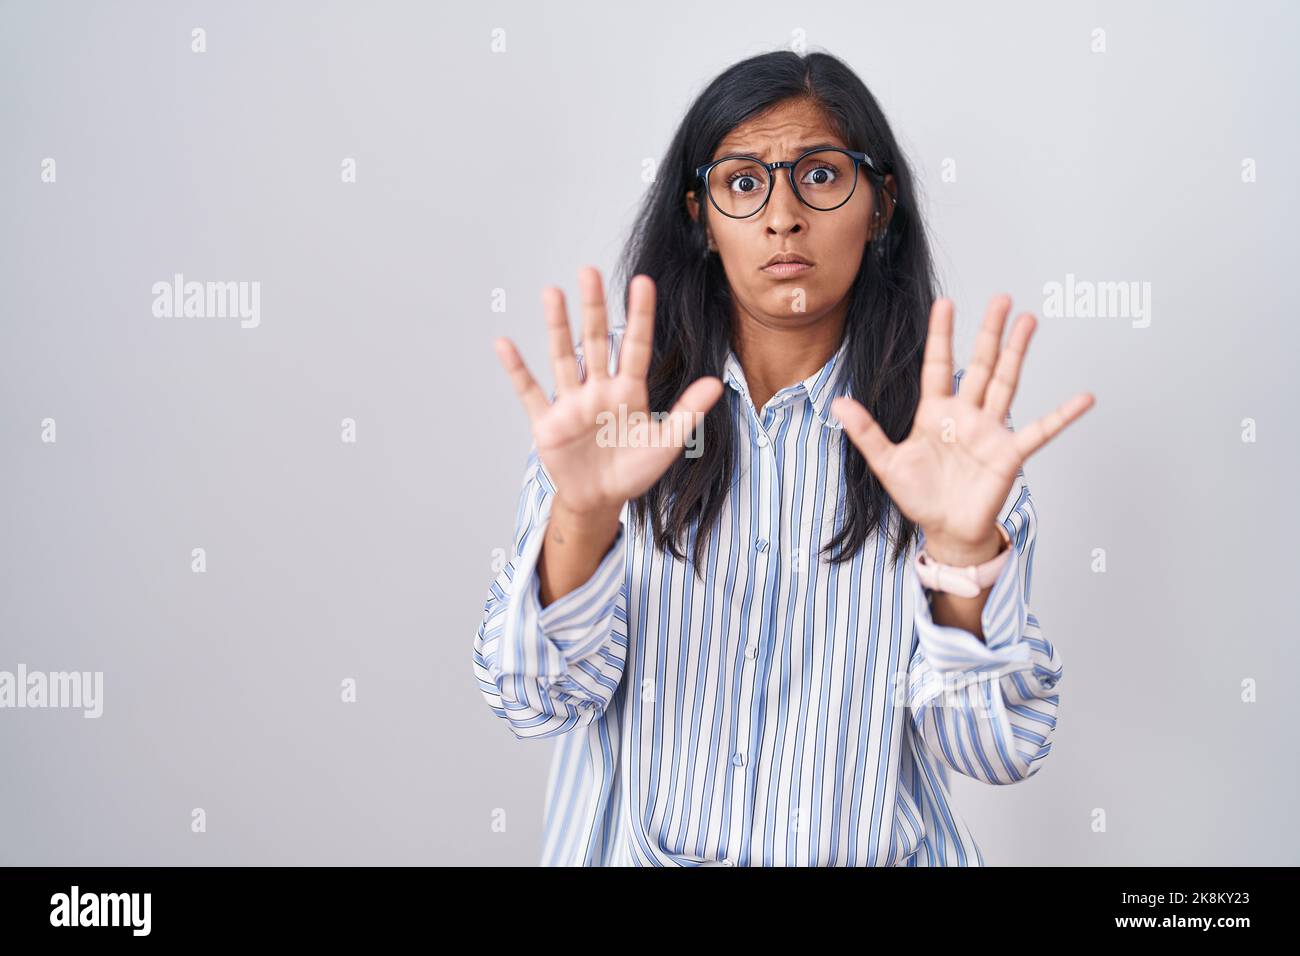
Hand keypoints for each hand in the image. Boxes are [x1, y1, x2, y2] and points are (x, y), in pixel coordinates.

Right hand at [494, 267, 723, 519]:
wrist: (601, 501)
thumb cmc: (634, 471)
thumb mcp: (666, 442)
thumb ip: (688, 412)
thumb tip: (716, 382)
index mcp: (629, 391)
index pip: (636, 346)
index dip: (640, 315)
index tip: (643, 282)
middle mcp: (599, 389)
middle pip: (597, 341)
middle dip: (594, 308)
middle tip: (589, 271)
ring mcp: (572, 403)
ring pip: (563, 357)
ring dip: (557, 327)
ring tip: (552, 293)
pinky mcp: (548, 423)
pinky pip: (530, 392)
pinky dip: (517, 370)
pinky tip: (504, 344)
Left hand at [831, 295, 1093, 564]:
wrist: (945, 530)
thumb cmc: (919, 496)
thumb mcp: (886, 462)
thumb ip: (865, 432)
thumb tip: (836, 403)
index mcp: (935, 413)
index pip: (938, 365)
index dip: (941, 335)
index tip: (945, 302)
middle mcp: (965, 415)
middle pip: (980, 363)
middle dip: (989, 332)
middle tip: (1002, 298)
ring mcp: (990, 431)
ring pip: (1006, 382)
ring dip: (1018, 352)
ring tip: (1029, 320)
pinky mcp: (1010, 453)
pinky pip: (1041, 430)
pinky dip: (1063, 415)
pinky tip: (1084, 398)